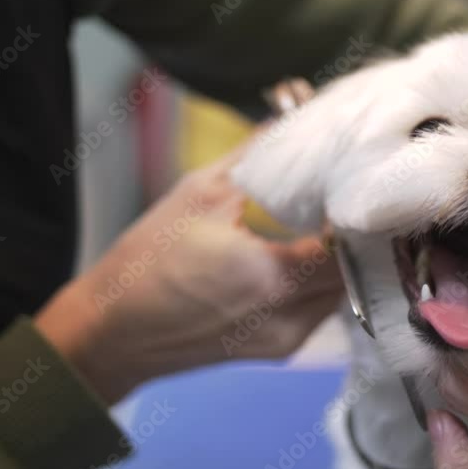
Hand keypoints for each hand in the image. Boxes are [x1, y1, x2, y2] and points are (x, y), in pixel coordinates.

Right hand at [36, 153, 341, 402]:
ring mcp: (286, 339)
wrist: (112, 332)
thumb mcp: (199, 192)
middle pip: (354, 270)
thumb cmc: (147, 262)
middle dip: (354, 232)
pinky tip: (307, 254)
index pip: (348, 241)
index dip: (356, 209)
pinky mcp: (277, 349)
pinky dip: (322, 281)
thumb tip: (291, 119)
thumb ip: (257, 155)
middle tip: (348, 194)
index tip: (354, 179)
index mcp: (273, 276)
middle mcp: (290, 316)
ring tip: (329, 220)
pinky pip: (320, 310)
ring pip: (342, 292)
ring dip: (341, 258)